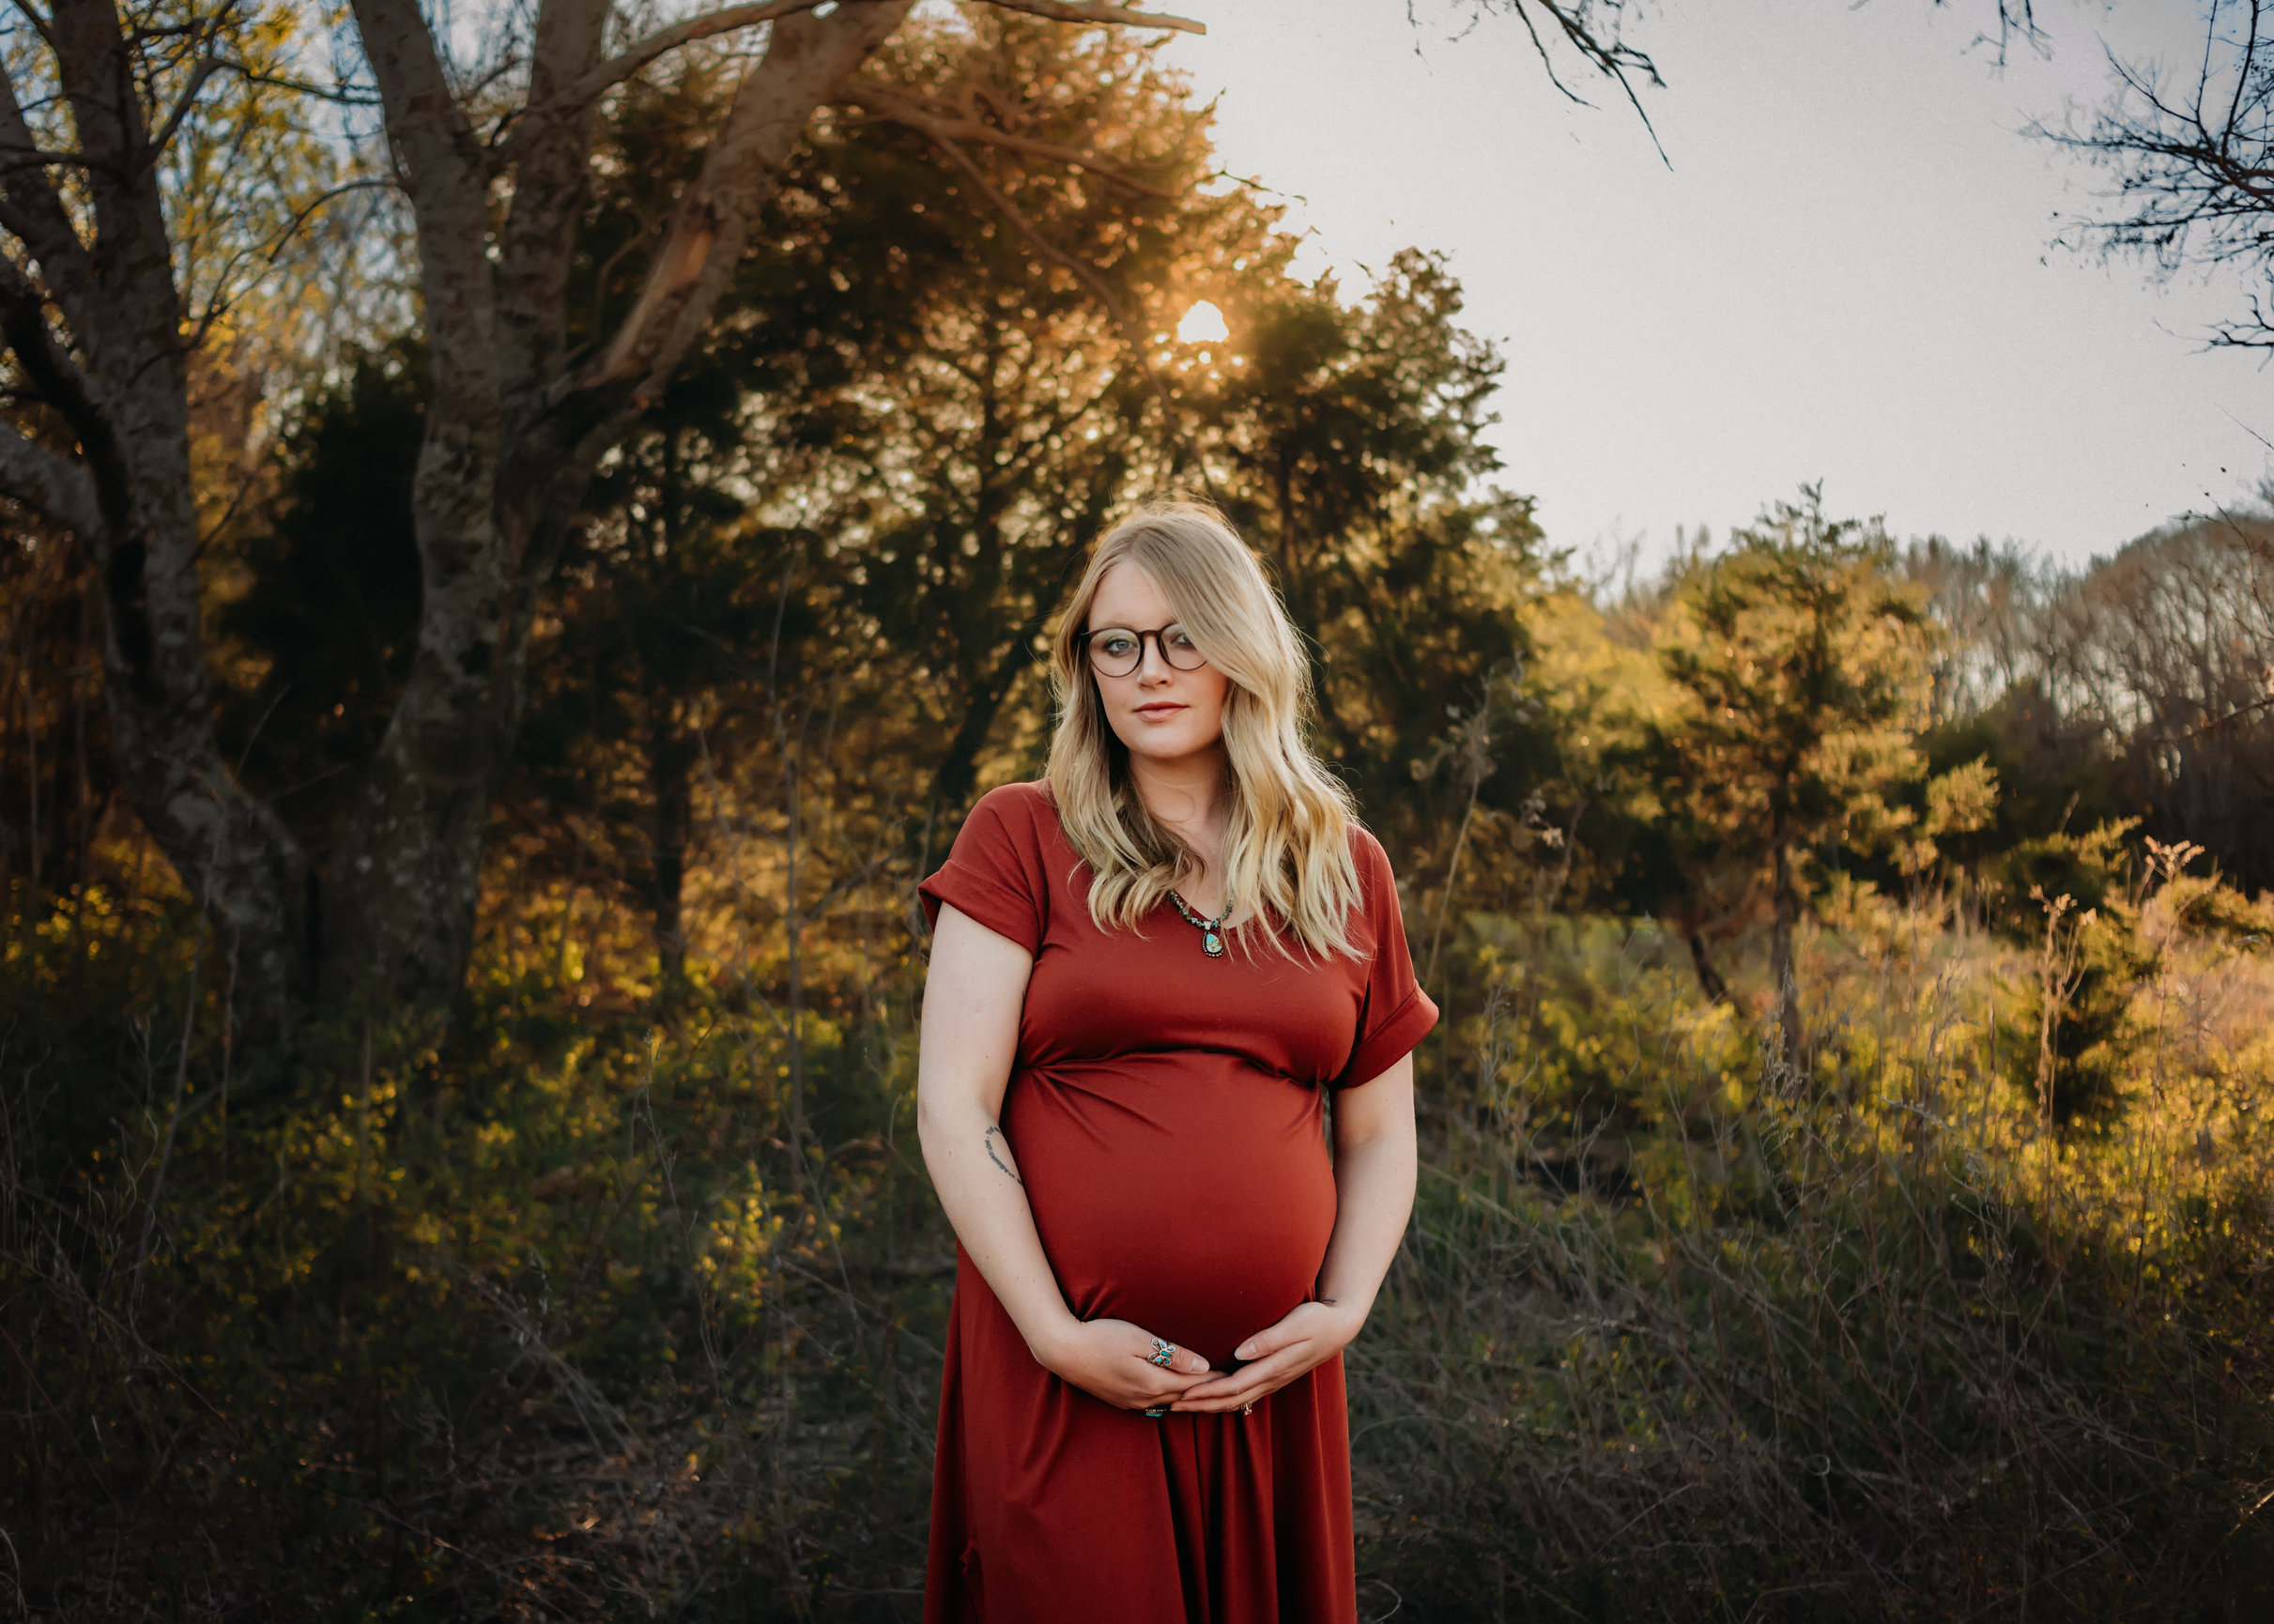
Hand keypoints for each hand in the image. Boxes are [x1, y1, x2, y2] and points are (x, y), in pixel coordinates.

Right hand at [1034, 1317, 1213, 1410]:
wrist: (1063, 1351)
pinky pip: (1154, 1405)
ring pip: (1170, 1404)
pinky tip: (1176, 1396)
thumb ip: (1172, 1354)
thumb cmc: (1100, 1337)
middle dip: (1208, 1392)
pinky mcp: (1121, 1401)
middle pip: (1185, 1397)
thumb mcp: (1139, 1340)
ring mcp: (1132, 1403)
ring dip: (1190, 1399)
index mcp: (1153, 1382)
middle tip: (1231, 1387)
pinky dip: (1171, 1400)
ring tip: (1209, 1393)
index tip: (1236, 1374)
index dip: (1215, 1378)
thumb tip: (1202, 1366)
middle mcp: (1145, 1398)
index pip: (1194, 1383)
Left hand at [1169, 1300, 1362, 1412]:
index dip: (1207, 1393)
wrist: (1340, 1326)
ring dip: (1209, 1405)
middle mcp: (1271, 1379)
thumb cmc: (1316, 1320)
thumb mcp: (1295, 1324)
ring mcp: (1273, 1380)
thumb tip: (1240, 1353)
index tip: (1182, 1394)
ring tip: (1183, 1404)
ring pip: (1237, 1400)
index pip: (1233, 1386)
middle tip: (1170, 1405)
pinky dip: (1223, 1399)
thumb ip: (1268, 1340)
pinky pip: (1244, 1394)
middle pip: (1231, 1400)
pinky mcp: (1273, 1376)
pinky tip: (1210, 1397)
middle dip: (1200, 1404)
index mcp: (1273, 1368)